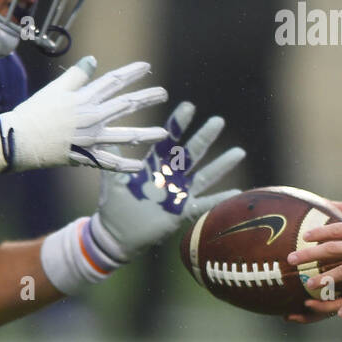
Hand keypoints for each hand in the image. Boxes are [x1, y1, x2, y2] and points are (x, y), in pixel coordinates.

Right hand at [0, 56, 168, 175]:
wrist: (17, 140)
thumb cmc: (34, 112)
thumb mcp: (55, 89)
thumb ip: (76, 76)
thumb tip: (92, 60)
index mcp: (84, 98)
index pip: (114, 81)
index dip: (131, 73)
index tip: (147, 67)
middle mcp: (92, 117)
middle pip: (126, 104)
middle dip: (147, 98)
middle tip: (164, 93)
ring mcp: (91, 138)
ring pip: (125, 135)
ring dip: (147, 133)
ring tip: (164, 133)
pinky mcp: (85, 156)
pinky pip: (109, 163)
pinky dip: (125, 166)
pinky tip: (140, 167)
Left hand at [91, 101, 244, 257]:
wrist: (116, 234)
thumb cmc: (114, 205)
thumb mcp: (112, 180)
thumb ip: (113, 158)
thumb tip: (102, 133)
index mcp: (154, 166)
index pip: (169, 140)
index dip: (178, 125)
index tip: (189, 106)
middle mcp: (170, 176)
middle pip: (191, 153)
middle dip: (204, 137)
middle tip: (218, 121)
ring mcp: (179, 194)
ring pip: (204, 176)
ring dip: (221, 165)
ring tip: (239, 152)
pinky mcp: (182, 212)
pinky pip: (204, 204)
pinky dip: (220, 199)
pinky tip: (237, 192)